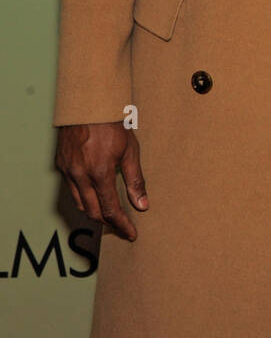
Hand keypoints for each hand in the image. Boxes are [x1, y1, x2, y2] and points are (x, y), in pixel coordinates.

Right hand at [56, 121, 147, 240]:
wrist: (88, 103)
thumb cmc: (112, 123)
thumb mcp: (130, 151)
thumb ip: (135, 180)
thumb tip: (142, 205)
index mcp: (100, 173)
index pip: (110, 210)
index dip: (121, 225)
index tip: (131, 234)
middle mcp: (80, 175)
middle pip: (93, 211)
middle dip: (108, 222)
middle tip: (122, 226)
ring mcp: (68, 170)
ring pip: (79, 203)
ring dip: (94, 211)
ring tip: (109, 213)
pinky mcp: (61, 164)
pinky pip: (71, 189)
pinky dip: (83, 197)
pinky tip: (93, 194)